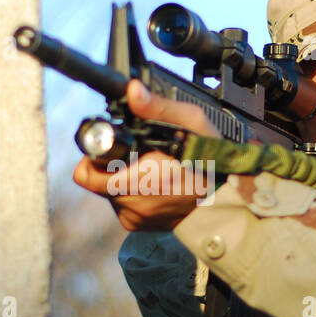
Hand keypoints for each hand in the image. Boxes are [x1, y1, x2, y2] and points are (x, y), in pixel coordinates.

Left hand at [72, 79, 220, 230]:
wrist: (227, 199)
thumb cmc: (213, 162)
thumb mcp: (192, 124)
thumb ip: (158, 108)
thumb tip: (132, 91)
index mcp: (141, 180)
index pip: (87, 173)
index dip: (96, 153)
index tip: (112, 144)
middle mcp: (133, 204)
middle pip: (97, 178)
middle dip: (110, 163)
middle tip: (138, 154)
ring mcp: (134, 217)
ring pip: (106, 190)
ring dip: (120, 178)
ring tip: (149, 169)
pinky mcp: (137, 225)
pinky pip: (119, 203)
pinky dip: (130, 192)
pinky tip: (153, 184)